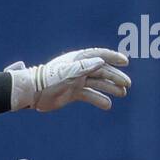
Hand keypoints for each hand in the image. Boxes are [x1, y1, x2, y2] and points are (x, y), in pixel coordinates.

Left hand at [6, 48, 130, 111]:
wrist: (33, 93)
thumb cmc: (48, 79)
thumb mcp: (67, 72)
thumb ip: (84, 67)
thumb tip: (101, 62)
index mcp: (77, 60)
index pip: (99, 55)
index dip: (113, 57)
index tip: (125, 61)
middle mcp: (79, 69)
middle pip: (101, 71)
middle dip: (115, 76)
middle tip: (127, 84)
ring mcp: (77, 81)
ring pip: (98, 83)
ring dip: (110, 88)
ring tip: (122, 93)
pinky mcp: (73, 93)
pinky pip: (89, 95)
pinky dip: (98, 100)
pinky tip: (108, 105)